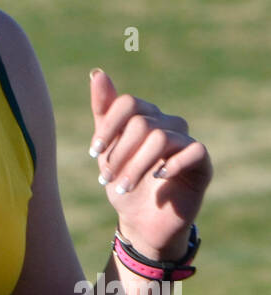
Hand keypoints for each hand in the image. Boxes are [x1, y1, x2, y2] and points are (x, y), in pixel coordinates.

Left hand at [89, 68, 211, 259]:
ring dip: (137, 166)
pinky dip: (172, 164)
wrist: (141, 221)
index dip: (109, 127)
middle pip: (141, 124)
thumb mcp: (107, 149)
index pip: (127, 103)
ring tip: (123, 186)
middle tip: (107, 177)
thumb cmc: (124, 181)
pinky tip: (158, 178)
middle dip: (120, 153)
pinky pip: (194, 151)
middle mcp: (167, 123)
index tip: (93, 152)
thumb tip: (97, 72)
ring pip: (161, 138)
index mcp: (145, 116)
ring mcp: (186, 142)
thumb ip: (103, 112)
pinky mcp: (202, 163)